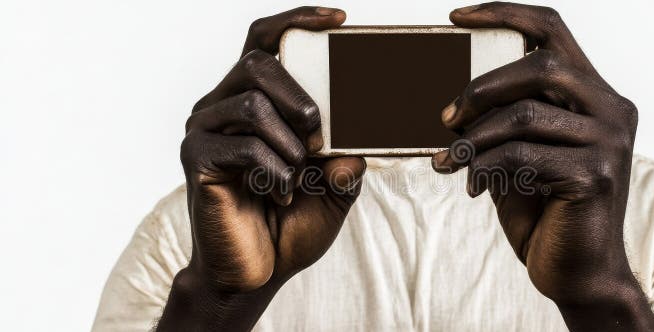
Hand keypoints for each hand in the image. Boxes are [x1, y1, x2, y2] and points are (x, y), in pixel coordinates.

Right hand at [159, 7, 363, 330]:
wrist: (255, 273)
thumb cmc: (290, 224)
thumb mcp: (334, 189)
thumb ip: (348, 162)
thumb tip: (358, 149)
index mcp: (252, 101)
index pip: (266, 41)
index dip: (298, 21)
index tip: (340, 21)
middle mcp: (221, 106)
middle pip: (257, 60)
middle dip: (299, 93)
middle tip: (319, 131)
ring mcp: (204, 131)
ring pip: (250, 102)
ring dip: (289, 141)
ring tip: (299, 172)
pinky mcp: (195, 159)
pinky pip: (242, 146)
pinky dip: (274, 170)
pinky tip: (280, 193)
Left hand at [434, 3, 653, 330]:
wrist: (578, 274)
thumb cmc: (545, 214)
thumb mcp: (517, 157)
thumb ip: (500, 123)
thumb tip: (452, 103)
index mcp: (594, 95)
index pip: (553, 31)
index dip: (505, 14)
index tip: (456, 18)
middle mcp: (612, 109)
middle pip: (542, 64)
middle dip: (483, 86)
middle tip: (446, 117)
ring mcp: (610, 142)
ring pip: (527, 113)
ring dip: (475, 137)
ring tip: (448, 159)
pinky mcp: (596, 175)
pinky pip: (525, 155)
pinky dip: (486, 167)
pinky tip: (470, 186)